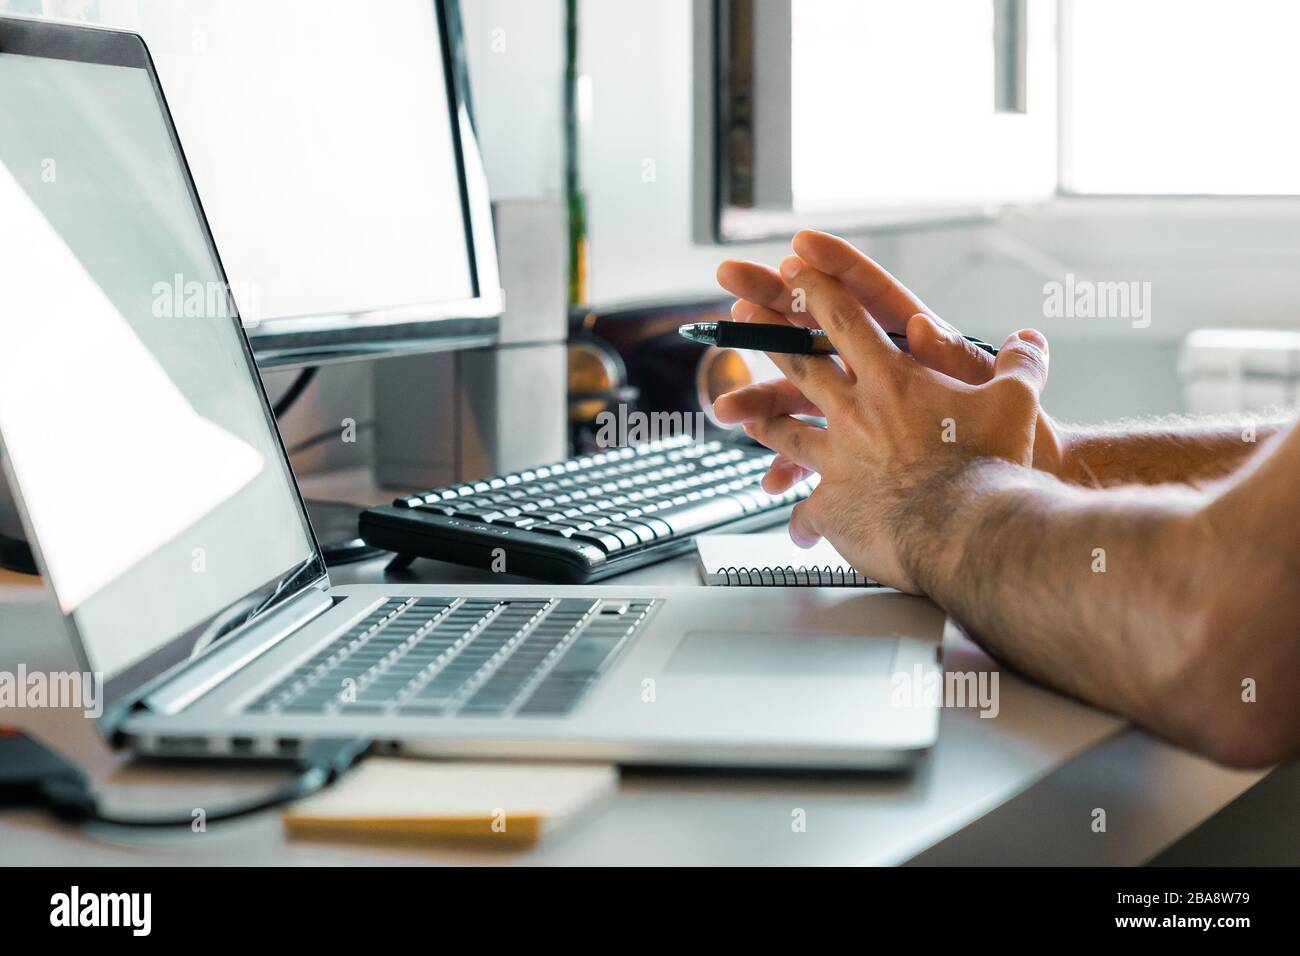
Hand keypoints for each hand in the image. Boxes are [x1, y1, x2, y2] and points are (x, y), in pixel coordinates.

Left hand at [714, 252, 1051, 592]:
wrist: (967, 529)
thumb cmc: (992, 464)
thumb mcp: (1016, 403)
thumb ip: (1020, 365)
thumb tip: (1029, 339)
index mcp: (892, 378)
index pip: (844, 319)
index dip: (816, 290)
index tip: (791, 270)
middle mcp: (854, 412)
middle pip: (798, 364)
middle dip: (768, 335)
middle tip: (742, 315)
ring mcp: (837, 457)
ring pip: (786, 430)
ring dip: (763, 417)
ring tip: (737, 412)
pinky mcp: (833, 504)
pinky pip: (804, 508)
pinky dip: (798, 516)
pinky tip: (793, 526)